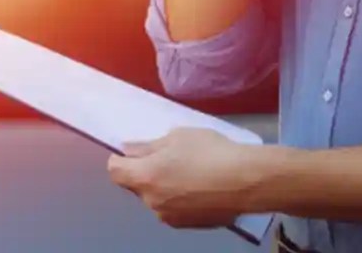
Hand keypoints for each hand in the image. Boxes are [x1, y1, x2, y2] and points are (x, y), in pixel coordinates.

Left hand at [106, 128, 263, 228]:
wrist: (246, 181)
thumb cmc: (210, 152)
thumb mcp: (178, 137)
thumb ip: (148, 146)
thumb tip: (129, 150)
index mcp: (145, 177)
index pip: (115, 171)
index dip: (121, 160)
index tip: (135, 152)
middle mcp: (152, 202)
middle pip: (137, 186)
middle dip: (147, 173)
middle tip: (172, 158)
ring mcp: (170, 217)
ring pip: (157, 199)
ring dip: (165, 187)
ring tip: (193, 173)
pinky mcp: (189, 225)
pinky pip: (175, 209)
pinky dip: (182, 199)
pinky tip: (203, 187)